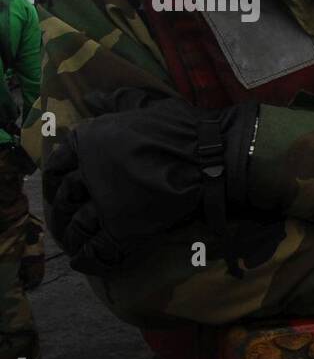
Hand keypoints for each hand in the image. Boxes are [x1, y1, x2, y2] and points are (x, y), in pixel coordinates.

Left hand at [44, 94, 256, 272]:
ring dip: (73, 234)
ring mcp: (106, 203)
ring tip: (73, 241)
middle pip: (65, 195)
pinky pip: (99, 249)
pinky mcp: (124, 229)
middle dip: (63, 206)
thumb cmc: (181, 128)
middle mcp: (90, 173)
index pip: (58, 161)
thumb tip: (92, 97)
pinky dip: (90, 258)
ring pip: (78, 225)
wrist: (211, 157)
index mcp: (90, 142)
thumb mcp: (146, 105)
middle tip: (66, 213)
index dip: (56, 174)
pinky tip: (85, 261)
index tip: (61, 180)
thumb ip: (117, 101)